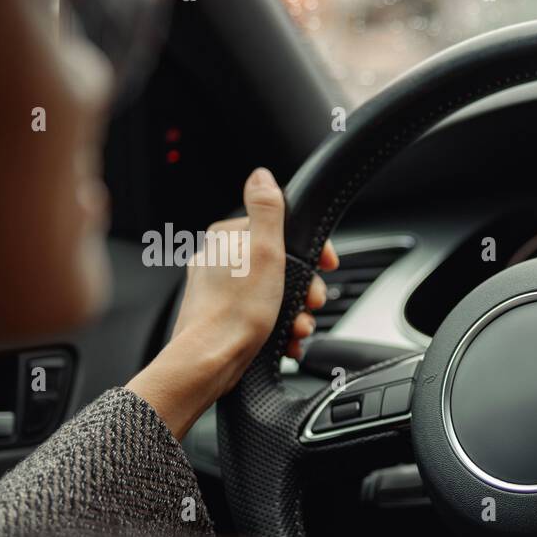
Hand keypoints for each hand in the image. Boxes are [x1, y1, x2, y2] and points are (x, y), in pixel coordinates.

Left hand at [127, 168, 337, 438]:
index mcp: (228, 238)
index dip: (311, 250)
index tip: (327, 266)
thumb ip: (267, 210)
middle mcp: (221, 260)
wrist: (210, 361)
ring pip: (275, 294)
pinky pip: (264, 316)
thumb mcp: (263, 251)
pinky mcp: (225, 317)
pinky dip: (279, 329)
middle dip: (304, 288)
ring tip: (297, 327)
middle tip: (311, 302)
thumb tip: (262, 174)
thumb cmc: (235, 312)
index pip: (281, 231)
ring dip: (295, 312)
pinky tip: (285, 339)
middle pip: (282, 265)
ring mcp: (222, 290)